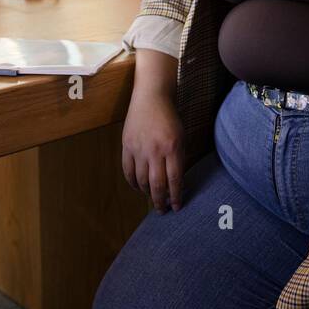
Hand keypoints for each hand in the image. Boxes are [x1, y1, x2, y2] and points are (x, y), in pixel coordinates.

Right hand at [121, 90, 184, 212]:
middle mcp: (155, 150)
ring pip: (141, 180)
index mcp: (172, 148)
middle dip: (160, 201)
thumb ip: (179, 159)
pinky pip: (128, 171)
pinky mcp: (126, 146)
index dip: (176, 196)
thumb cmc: (170, 118)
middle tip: (163, 210)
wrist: (151, 98)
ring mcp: (139, 149)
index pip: (175, 180)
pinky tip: (138, 188)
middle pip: (157, 184)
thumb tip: (176, 183)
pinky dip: (132, 183)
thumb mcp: (181, 138)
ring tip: (152, 198)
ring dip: (147, 193)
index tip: (177, 207)